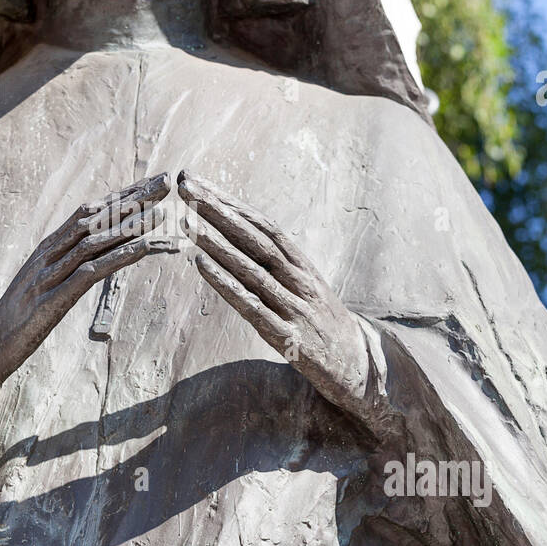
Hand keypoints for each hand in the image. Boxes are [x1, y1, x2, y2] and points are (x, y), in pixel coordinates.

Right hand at [0, 172, 170, 401]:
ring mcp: (50, 275)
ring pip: (94, 240)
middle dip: (132, 198)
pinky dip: (119, 256)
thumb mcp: (42, 286)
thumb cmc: (17, 319)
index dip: (122, 195)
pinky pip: (91, 272)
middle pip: (95, 217)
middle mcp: (49, 254)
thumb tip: (90, 256)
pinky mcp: (53, 300)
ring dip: (131, 225)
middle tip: (167, 181)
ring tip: (162, 212)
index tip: (151, 182)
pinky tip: (144, 247)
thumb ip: (63, 267)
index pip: (89, 211)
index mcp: (48, 248)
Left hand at [178, 170, 371, 417]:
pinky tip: (200, 264)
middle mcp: (298, 279)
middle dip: (218, 209)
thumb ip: (277, 265)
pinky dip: (225, 283)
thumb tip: (241, 240)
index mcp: (301, 264)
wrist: (359, 364)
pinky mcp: (287, 335)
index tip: (201, 182)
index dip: (231, 202)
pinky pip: (250, 305)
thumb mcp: (306, 287)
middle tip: (187, 186)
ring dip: (216, 243)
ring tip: (188, 221)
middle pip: (254, 237)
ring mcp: (293, 306)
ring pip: (250, 267)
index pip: (262, 224)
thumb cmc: (323, 322)